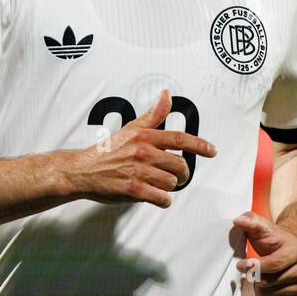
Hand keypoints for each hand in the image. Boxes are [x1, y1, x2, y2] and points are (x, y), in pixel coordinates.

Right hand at [67, 89, 216, 207]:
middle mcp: (143, 153)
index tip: (212, 151)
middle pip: (180, 165)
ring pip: (171, 183)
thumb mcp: (131, 128)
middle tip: (177, 175)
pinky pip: (161, 198)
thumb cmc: (109, 150)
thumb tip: (166, 95)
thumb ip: (153, 114)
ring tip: (159, 184)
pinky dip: (163, 200)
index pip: (179, 139)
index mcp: (145, 137)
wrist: (84, 170)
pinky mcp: (133, 190)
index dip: (199, 145)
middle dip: (182, 173)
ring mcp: (139, 172)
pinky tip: (157, 196)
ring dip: (169, 186)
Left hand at [233, 212, 296, 295]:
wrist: (289, 249)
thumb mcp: (262, 226)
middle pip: (269, 281)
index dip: (254, 266)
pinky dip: (262, 294)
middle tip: (251, 267)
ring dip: (257, 285)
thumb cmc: (273, 237)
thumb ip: (250, 220)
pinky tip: (265, 282)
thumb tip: (238, 221)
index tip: (240, 264)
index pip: (273, 264)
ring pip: (268, 293)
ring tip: (259, 273)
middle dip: (255, 275)